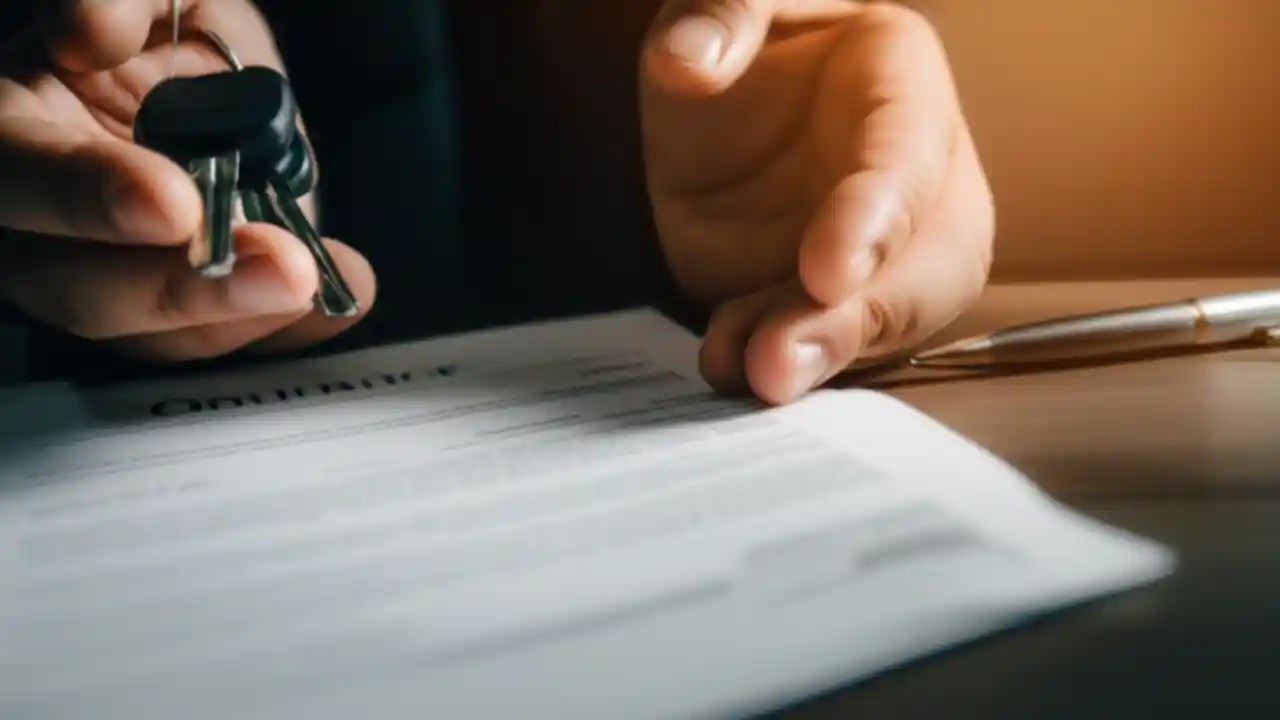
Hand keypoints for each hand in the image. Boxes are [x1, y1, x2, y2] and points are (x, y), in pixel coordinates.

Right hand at [0, 0, 375, 361]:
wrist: (211, 81)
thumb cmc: (164, 37)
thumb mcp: (160, 1)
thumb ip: (120, 2)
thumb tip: (92, 31)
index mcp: (12, 127)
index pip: (19, 175)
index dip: (88, 195)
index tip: (174, 206)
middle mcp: (38, 223)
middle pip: (78, 286)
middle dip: (183, 286)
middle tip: (282, 270)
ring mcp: (102, 278)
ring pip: (147, 331)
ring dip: (239, 316)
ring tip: (315, 280)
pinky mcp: (169, 316)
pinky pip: (214, 342)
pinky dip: (283, 327)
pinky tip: (340, 296)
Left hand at [641, 0, 993, 403]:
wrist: (714, 106)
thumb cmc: (739, 39)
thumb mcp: (731, 1)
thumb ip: (719, 12)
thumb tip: (687, 63)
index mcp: (901, 82)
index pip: (908, 159)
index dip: (876, 221)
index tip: (827, 272)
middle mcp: (915, 176)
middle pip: (925, 263)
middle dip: (859, 321)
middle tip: (781, 364)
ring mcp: (882, 248)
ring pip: (885, 319)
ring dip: (821, 355)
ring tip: (751, 373)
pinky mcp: (835, 299)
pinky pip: (833, 345)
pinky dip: (793, 363)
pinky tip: (737, 369)